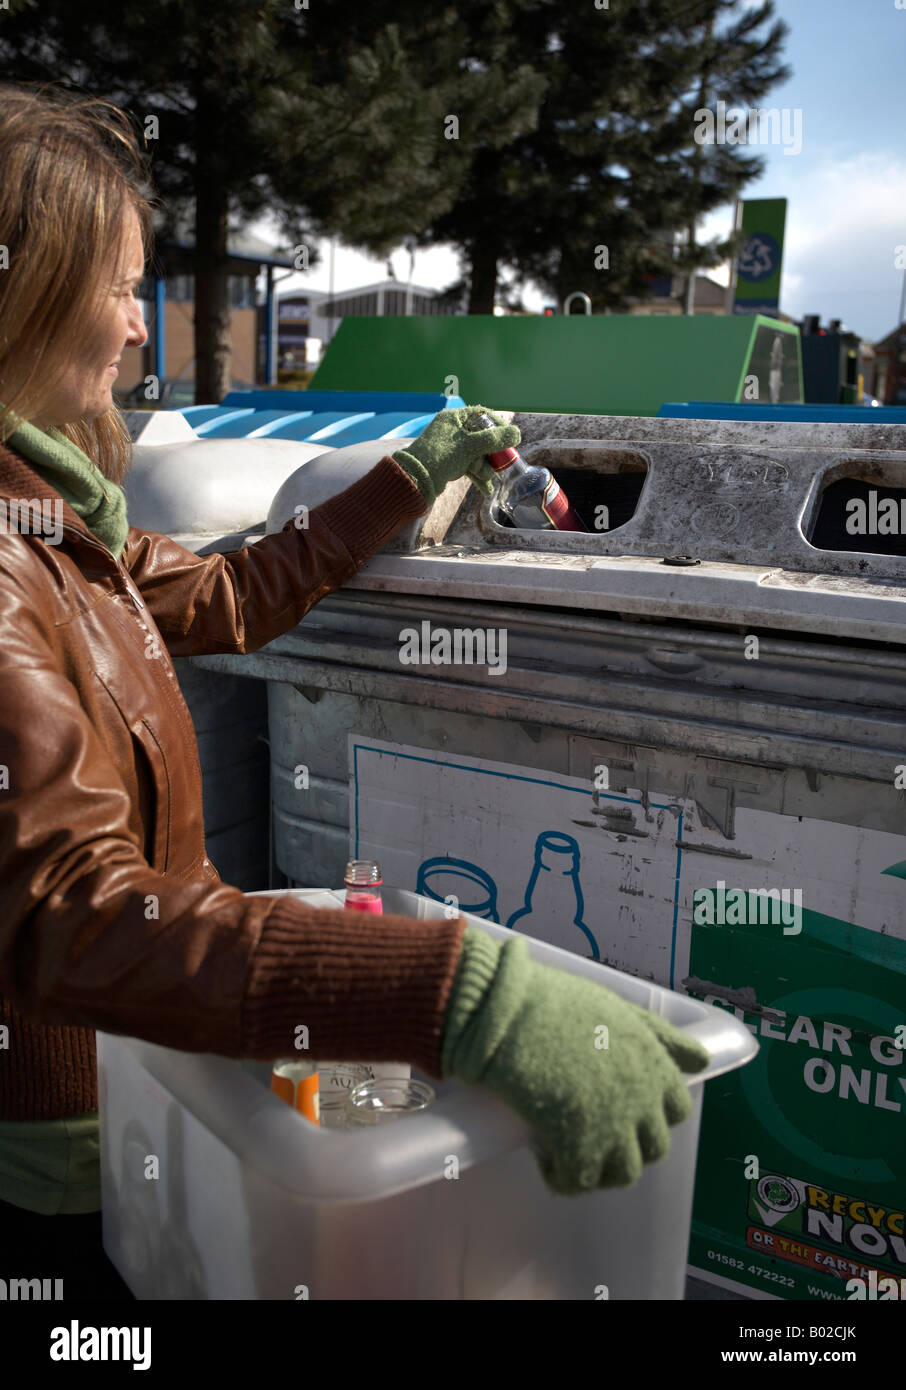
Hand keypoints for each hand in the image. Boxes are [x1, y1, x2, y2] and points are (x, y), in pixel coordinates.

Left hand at [391, 405, 519, 507]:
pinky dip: (477, 476)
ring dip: (484, 468)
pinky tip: (486, 490)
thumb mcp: (470, 446)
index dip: (498, 426)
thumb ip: (494, 439)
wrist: (416, 480)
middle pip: (482, 438)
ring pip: (477, 455)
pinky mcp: (451, 463)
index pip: (482, 415)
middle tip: (499, 465)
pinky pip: (470, 466)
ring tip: (484, 479)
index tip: (509, 438)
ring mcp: (452, 448)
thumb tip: (517, 433)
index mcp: (455, 418)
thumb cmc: (442, 457)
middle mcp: (453, 430)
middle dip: (490, 455)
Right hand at [441, 929, 709, 1194]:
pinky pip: (578, 1183)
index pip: (677, 1110)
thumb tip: (702, 1060)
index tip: (620, 1107)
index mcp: (654, 1065)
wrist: (508, 1012)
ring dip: (599, 1167)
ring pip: (622, 1173)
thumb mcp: (620, 1010)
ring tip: (569, 1147)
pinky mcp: (576, 1147)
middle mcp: (642, 1100)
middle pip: (653, 1148)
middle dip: (625, 1144)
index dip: (650, 1113)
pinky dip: (562, 1177)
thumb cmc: (556, 1002)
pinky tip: (544, 1155)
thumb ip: (661, 1037)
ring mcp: (613, 1127)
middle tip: (590, 1128)